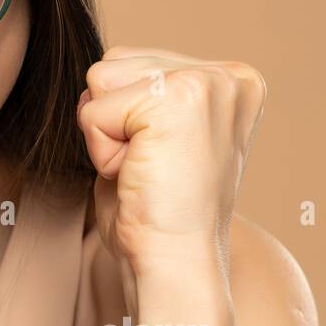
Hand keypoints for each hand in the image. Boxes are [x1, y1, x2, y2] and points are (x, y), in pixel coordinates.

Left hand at [76, 46, 266, 279]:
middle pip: (113, 63)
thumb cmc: (157, 212)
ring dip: (106, 134)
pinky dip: (102, 150)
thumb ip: (141, 95)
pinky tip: (139, 174)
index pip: (131, 62)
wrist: (175, 262)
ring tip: (146, 168)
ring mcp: (208, 82)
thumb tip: (100, 75)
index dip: (124, 117)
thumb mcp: (156, 138)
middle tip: (151, 167)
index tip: (162, 158)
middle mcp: (228, 75)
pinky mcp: (177, 99)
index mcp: (230, 81)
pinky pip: (94, 112)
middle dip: (113, 121)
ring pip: (100, 80)